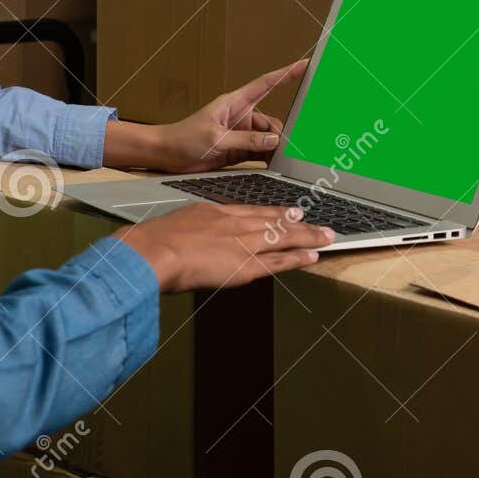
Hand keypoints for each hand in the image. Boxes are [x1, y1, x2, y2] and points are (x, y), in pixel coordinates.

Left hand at [103, 59, 307, 173]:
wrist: (166, 154)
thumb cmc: (184, 138)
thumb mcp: (216, 139)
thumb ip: (246, 140)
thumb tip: (274, 140)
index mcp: (235, 103)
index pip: (266, 84)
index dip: (286, 73)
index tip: (305, 65)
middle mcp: (241, 116)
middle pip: (272, 121)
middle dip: (282, 133)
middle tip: (291, 147)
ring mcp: (240, 133)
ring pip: (268, 138)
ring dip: (274, 148)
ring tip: (282, 160)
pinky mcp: (238, 149)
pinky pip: (259, 151)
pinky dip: (267, 157)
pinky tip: (275, 165)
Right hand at [116, 203, 333, 291]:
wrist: (152, 250)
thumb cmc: (152, 241)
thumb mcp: (170, 226)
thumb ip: (186, 231)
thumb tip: (184, 239)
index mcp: (214, 213)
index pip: (250, 212)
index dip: (272, 213)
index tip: (288, 211)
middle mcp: (233, 224)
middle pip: (272, 221)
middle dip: (296, 222)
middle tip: (316, 220)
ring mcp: (242, 243)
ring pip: (282, 237)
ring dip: (307, 237)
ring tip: (326, 235)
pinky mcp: (245, 265)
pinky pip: (278, 261)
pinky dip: (298, 258)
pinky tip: (313, 256)